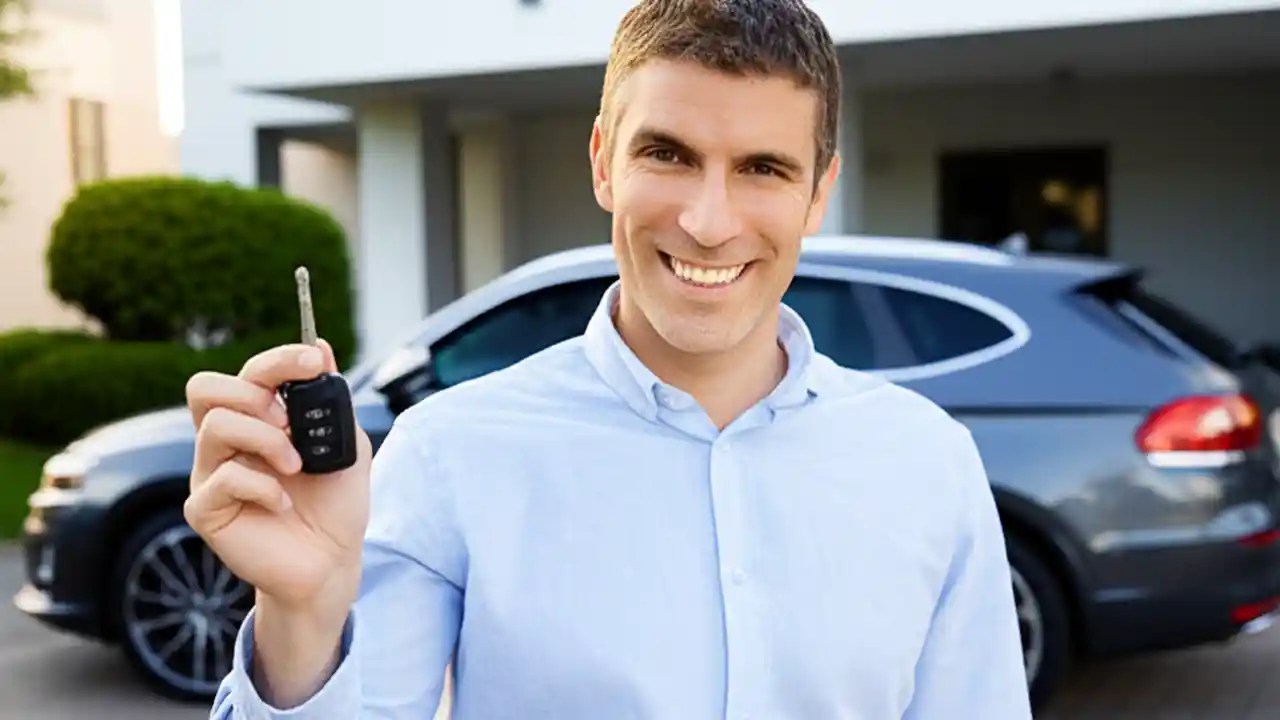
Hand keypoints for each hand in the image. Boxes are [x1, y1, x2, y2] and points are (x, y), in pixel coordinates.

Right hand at [184, 339, 372, 615]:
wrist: (332, 562)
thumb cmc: (335, 505)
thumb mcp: (347, 446)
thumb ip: (332, 401)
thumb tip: (322, 346)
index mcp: (257, 419)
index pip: (249, 373)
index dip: (278, 359)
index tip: (314, 361)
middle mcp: (227, 440)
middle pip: (205, 387)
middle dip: (254, 394)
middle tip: (289, 422)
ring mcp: (211, 473)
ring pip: (215, 426)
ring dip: (266, 440)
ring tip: (296, 466)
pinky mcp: (205, 509)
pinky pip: (221, 478)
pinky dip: (263, 486)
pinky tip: (284, 504)